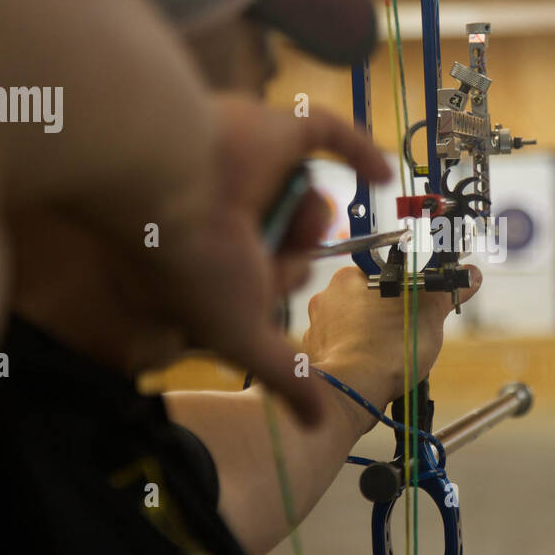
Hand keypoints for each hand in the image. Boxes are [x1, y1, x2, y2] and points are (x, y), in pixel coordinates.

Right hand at [153, 94, 389, 425]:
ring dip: (312, 216)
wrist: (170, 184)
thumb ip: (283, 377)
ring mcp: (253, 168)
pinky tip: (384, 175)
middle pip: (291, 239)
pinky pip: (329, 135)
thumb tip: (317, 425)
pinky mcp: (274, 128)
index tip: (264, 286)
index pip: (267, 276)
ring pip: (308, 197)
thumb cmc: (187, 262)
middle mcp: (231, 211)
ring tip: (298, 216)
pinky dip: (360, 153)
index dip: (278, 284)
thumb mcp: (241, 335)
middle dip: (296, 253)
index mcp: (214, 254)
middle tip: (267, 250)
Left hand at [302, 262, 481, 425]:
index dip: (403, 290)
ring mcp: (316, 327)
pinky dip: (355, 355)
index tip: (416, 305)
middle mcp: (326, 297)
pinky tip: (371, 366)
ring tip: (390, 353)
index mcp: (349, 277)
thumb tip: (470, 276)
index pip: (381, 273)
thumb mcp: (430, 313)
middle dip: (386, 314)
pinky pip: (340, 348)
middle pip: (365, 298)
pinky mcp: (314, 355)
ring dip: (369, 335)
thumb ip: (448, 290)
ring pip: (351, 324)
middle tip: (406, 331)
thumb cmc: (389, 347)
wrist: (353, 391)